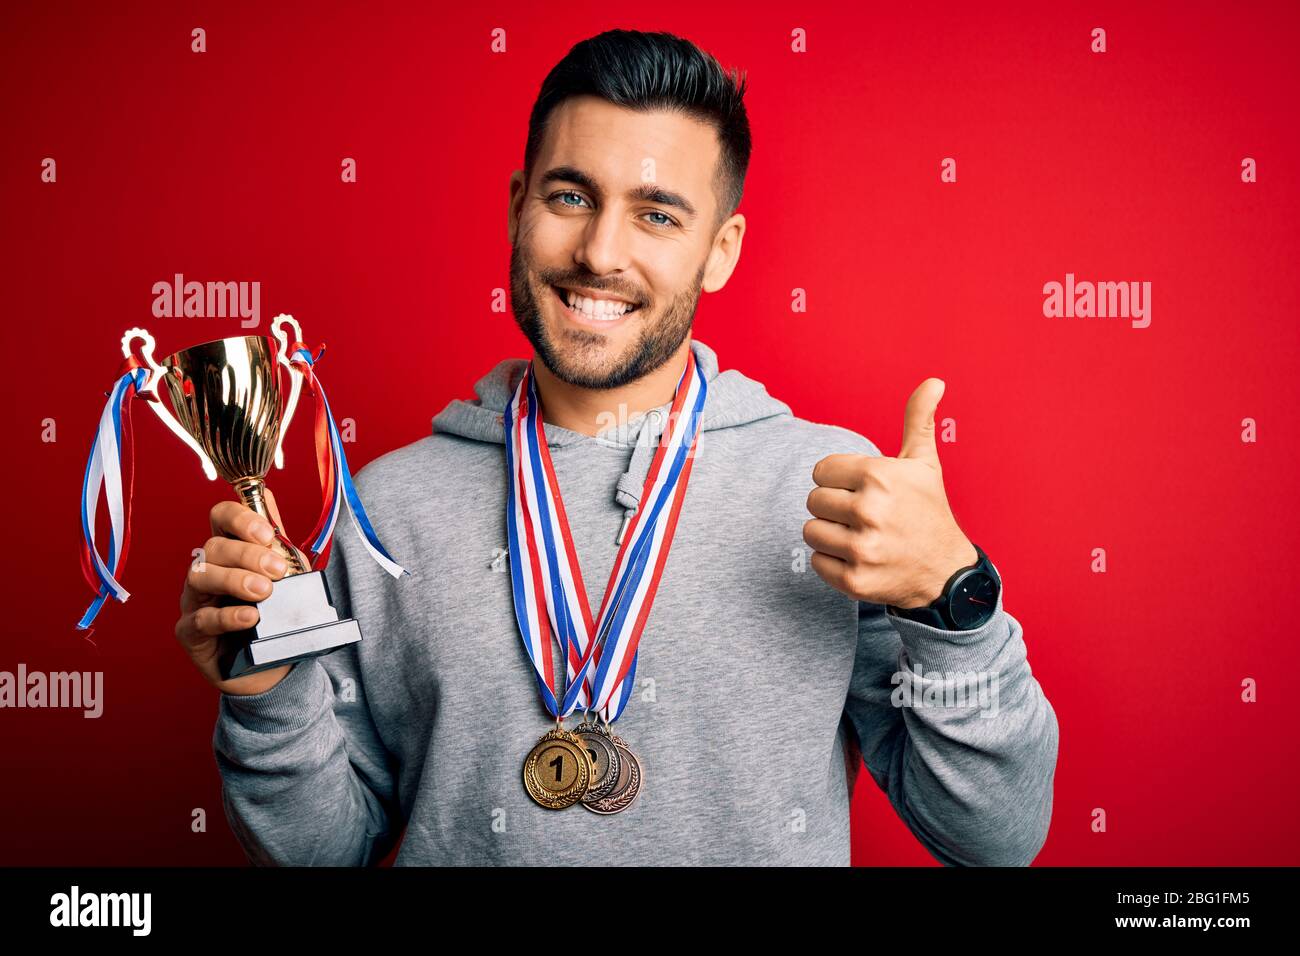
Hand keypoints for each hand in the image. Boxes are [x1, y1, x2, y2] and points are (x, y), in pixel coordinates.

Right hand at [175, 488, 294, 695]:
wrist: (277, 663)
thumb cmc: (277, 614)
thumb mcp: (286, 574)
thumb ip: (276, 541)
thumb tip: (268, 497)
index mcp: (229, 551)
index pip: (221, 519)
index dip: (240, 519)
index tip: (267, 534)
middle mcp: (207, 571)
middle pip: (213, 548)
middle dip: (247, 555)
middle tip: (278, 571)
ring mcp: (195, 602)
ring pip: (200, 578)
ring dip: (235, 581)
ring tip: (265, 593)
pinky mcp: (191, 634)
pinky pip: (200, 620)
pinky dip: (226, 617)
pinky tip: (250, 617)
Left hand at [804, 378, 976, 608]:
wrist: (946, 573)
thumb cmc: (928, 511)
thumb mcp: (924, 464)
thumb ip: (918, 420)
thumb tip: (934, 381)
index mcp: (879, 476)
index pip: (820, 471)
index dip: (838, 481)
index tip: (862, 491)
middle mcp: (870, 511)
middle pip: (814, 501)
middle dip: (834, 508)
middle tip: (864, 517)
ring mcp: (862, 548)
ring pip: (810, 531)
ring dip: (830, 535)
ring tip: (860, 537)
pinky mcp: (854, 580)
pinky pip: (816, 562)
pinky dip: (832, 562)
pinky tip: (860, 559)